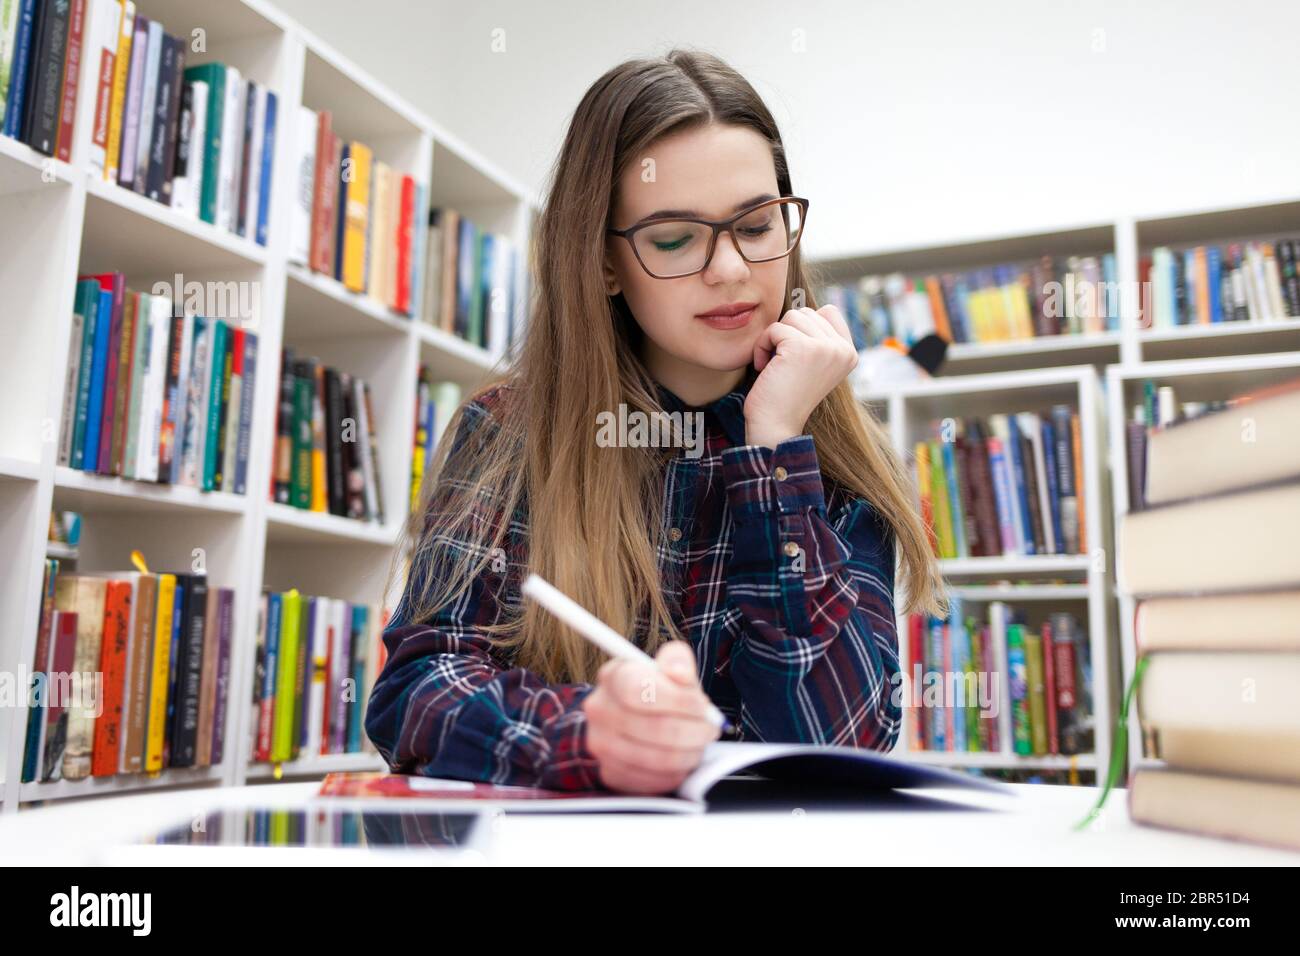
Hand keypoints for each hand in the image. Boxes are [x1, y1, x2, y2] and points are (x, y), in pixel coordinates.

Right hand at [582, 641, 720, 793]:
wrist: (636, 718)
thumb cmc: (658, 692)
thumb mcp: (670, 667)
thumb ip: (678, 660)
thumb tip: (679, 672)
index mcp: (614, 676)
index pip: (640, 690)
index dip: (679, 700)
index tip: (701, 706)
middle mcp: (599, 709)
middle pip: (654, 728)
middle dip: (693, 731)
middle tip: (709, 729)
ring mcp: (601, 744)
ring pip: (656, 759)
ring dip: (689, 754)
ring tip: (698, 744)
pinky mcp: (611, 773)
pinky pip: (652, 781)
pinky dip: (676, 773)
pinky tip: (681, 760)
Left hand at [745, 304, 857, 448]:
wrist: (775, 427)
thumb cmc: (785, 397)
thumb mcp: (811, 364)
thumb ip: (816, 337)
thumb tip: (801, 308)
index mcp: (849, 354)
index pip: (829, 311)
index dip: (804, 327)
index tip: (794, 356)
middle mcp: (843, 350)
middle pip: (806, 312)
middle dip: (786, 333)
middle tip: (781, 363)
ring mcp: (826, 348)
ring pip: (791, 316)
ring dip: (773, 339)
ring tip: (774, 365)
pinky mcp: (803, 348)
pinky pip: (774, 328)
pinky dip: (762, 346)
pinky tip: (765, 368)